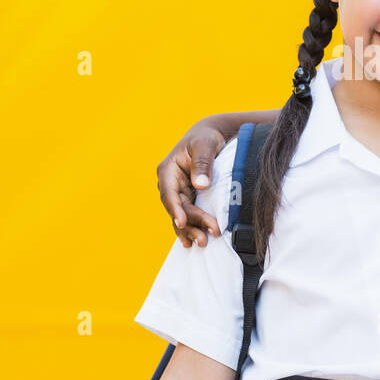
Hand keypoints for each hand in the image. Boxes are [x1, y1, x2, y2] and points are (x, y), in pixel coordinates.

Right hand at [156, 122, 225, 246]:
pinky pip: (188, 215)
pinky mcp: (188, 198)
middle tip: (204, 238)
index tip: (182, 222)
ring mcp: (178, 192)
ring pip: (182, 215)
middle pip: (177, 208)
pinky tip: (193, 242)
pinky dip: (191, 228)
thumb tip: (201, 184)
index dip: (175, 208)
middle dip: (190, 224)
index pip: (169, 193)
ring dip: (190, 230)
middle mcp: (170, 184)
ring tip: (202, 243)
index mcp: (168, 170)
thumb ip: (203, 162)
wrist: (212, 136)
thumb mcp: (205, 145)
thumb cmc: (206, 137)